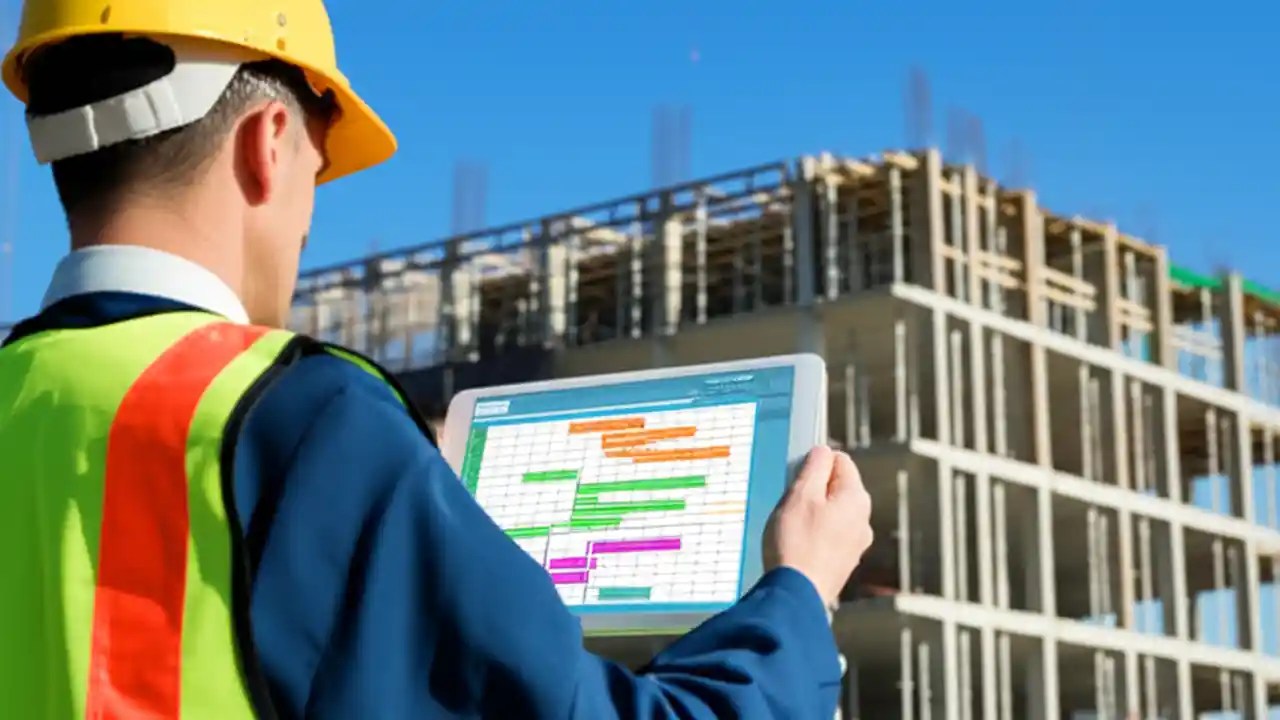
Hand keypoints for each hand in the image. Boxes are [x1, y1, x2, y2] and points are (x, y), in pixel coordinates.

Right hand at [763, 445, 872, 607]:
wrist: (796, 595)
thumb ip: (815, 466)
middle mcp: (863, 520)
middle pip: (836, 488)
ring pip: (832, 513)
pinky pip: (829, 536)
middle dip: (813, 491)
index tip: (797, 481)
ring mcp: (856, 544)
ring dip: (812, 515)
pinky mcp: (844, 563)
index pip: (840, 461)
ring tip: (792, 530)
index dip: (815, 465)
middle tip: (791, 506)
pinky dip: (814, 536)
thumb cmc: (797, 543)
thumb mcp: (801, 494)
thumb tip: (823, 451)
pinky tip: (798, 548)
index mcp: (856, 498)